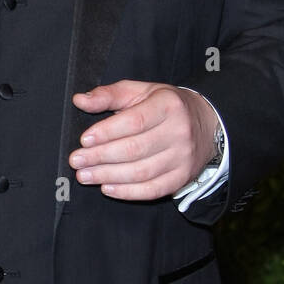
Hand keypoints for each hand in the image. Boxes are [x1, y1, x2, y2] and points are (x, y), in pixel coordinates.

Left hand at [70, 80, 218, 200]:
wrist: (207, 123)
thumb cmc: (165, 106)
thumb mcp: (141, 91)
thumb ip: (109, 95)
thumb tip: (79, 100)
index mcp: (168, 105)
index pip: (134, 121)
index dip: (107, 132)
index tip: (84, 140)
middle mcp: (179, 132)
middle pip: (135, 149)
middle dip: (101, 157)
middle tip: (76, 161)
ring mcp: (182, 157)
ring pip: (141, 172)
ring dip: (109, 176)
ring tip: (85, 175)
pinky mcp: (182, 177)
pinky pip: (153, 190)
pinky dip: (128, 192)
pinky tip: (107, 188)